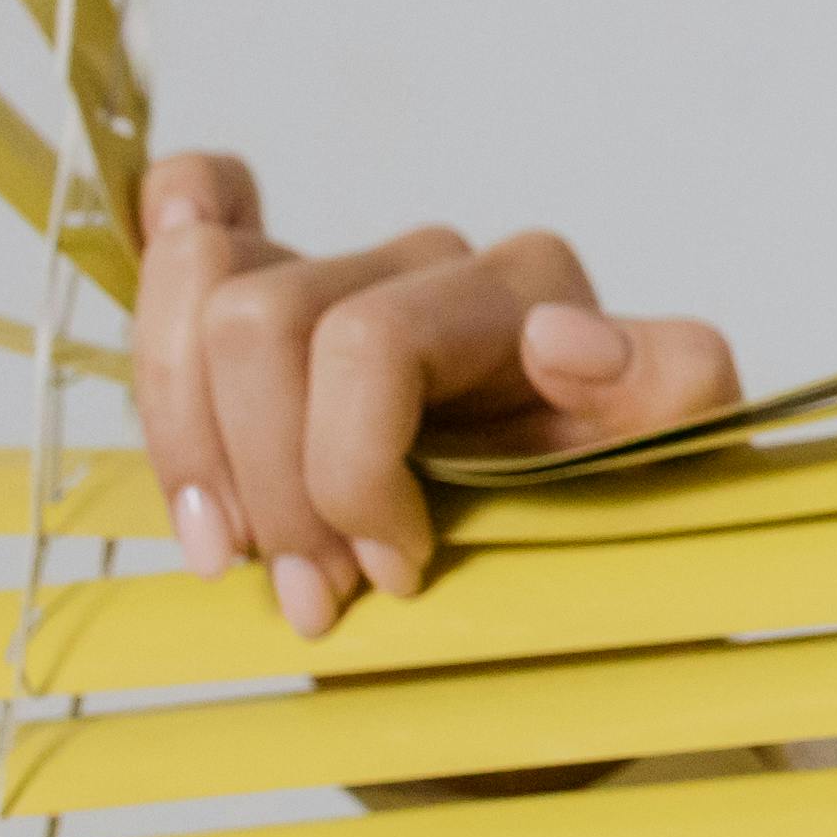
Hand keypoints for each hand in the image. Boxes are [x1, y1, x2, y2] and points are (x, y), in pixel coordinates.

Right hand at [130, 150, 738, 641]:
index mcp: (533, 295)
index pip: (368, 341)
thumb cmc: (618, 545)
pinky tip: (176, 393)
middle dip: (268, 477)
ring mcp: (347, 277)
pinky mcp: (276, 312)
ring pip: (204, 296)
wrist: (565, 620)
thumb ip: (668, 392)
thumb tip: (559, 336)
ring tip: (242, 559)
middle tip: (314, 594)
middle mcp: (439, 269)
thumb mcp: (679, 481)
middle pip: (263, 323)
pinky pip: (192, 216)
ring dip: (197, 451)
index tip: (394, 576)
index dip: (345, 472)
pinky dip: (157, 307)